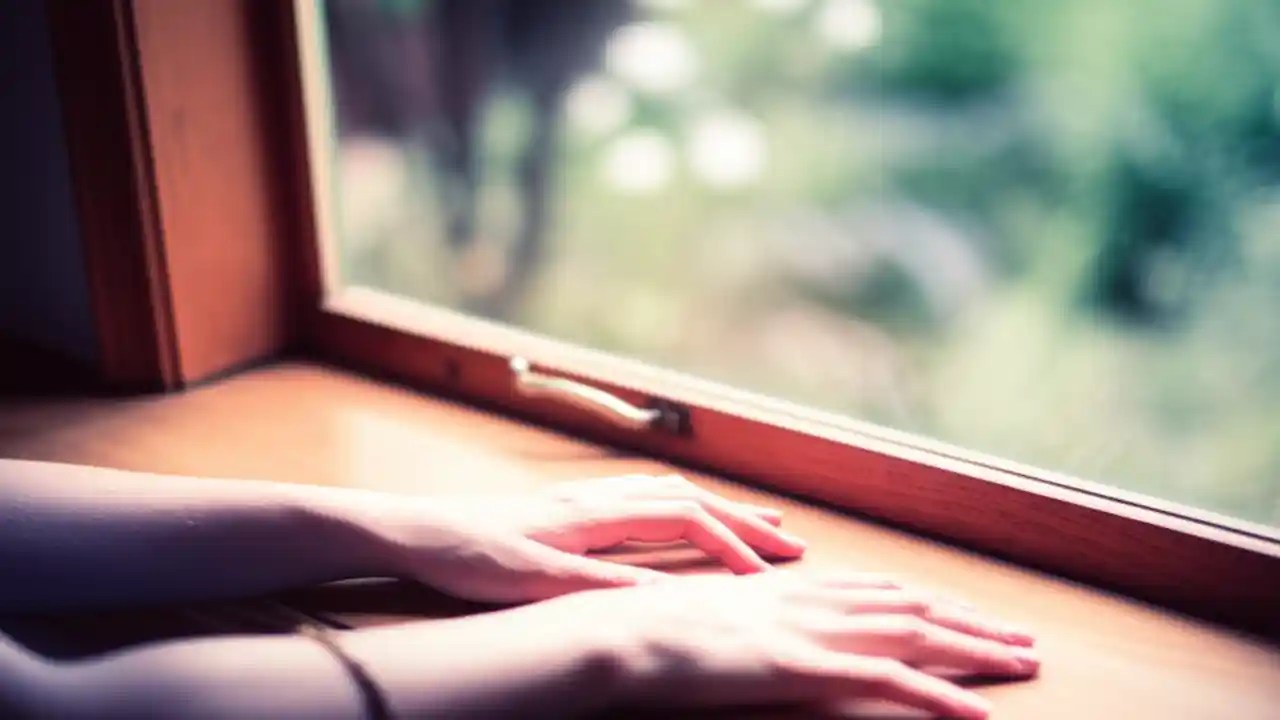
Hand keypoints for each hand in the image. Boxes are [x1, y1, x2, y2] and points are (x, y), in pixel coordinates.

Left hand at [355, 474, 807, 602]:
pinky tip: (682, 514)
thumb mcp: (535, 580)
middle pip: (689, 498)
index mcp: (595, 514)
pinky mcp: (568, 507)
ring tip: (757, 521)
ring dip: (718, 506)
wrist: (414, 530)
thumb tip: (668, 598)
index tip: (766, 576)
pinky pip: (644, 496)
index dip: (731, 547)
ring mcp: (583, 498)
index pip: (685, 522)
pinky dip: (682, 504)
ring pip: (668, 492)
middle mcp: (596, 497)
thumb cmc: (467, 555)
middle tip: (793, 540)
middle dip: (744, 520)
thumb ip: (601, 587)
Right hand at [535, 571, 1036, 717]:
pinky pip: (892, 681)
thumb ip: (762, 622)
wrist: (630, 635)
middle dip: (973, 622)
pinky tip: (979, 712)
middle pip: (914, 607)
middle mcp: (817, 600)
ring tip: (1024, 664)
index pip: (885, 591)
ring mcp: (816, 630)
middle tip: (1023, 639)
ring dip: (978, 650)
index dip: (936, 603)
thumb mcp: (722, 619)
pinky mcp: (810, 665)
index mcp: (796, 588)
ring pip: (918, 635)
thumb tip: (781, 633)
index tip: (973, 614)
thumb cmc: (661, 633)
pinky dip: (942, 698)